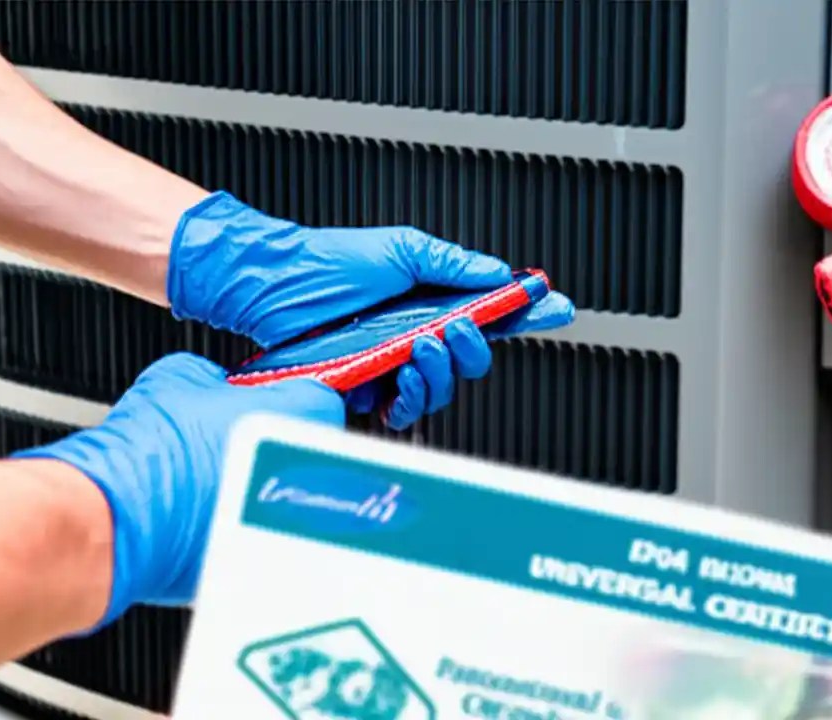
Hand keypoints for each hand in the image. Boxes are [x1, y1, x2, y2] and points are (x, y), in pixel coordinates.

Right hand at [13, 353, 344, 626]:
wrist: (113, 522)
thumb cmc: (147, 458)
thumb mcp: (177, 380)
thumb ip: (215, 378)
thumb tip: (215, 384)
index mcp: (301, 416)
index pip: (317, 393)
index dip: (284, 395)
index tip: (263, 399)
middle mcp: (311, 470)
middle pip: (311, 447)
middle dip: (278, 441)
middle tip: (236, 437)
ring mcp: (297, 519)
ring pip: (295, 495)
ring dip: (266, 485)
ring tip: (217, 479)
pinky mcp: (272, 558)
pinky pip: (271, 531)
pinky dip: (249, 523)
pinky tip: (208, 513)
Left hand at [166, 191, 574, 428]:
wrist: (277, 283)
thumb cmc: (330, 262)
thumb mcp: (401, 248)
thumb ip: (453, 262)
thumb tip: (498, 272)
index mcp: (434, 299)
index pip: (493, 312)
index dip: (528, 312)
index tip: (555, 306)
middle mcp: (419, 335)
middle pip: (475, 361)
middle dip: (474, 349)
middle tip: (455, 328)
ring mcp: (395, 365)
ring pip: (443, 390)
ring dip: (438, 372)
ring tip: (417, 347)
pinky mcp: (367, 388)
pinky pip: (401, 411)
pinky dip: (407, 400)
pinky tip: (397, 379)